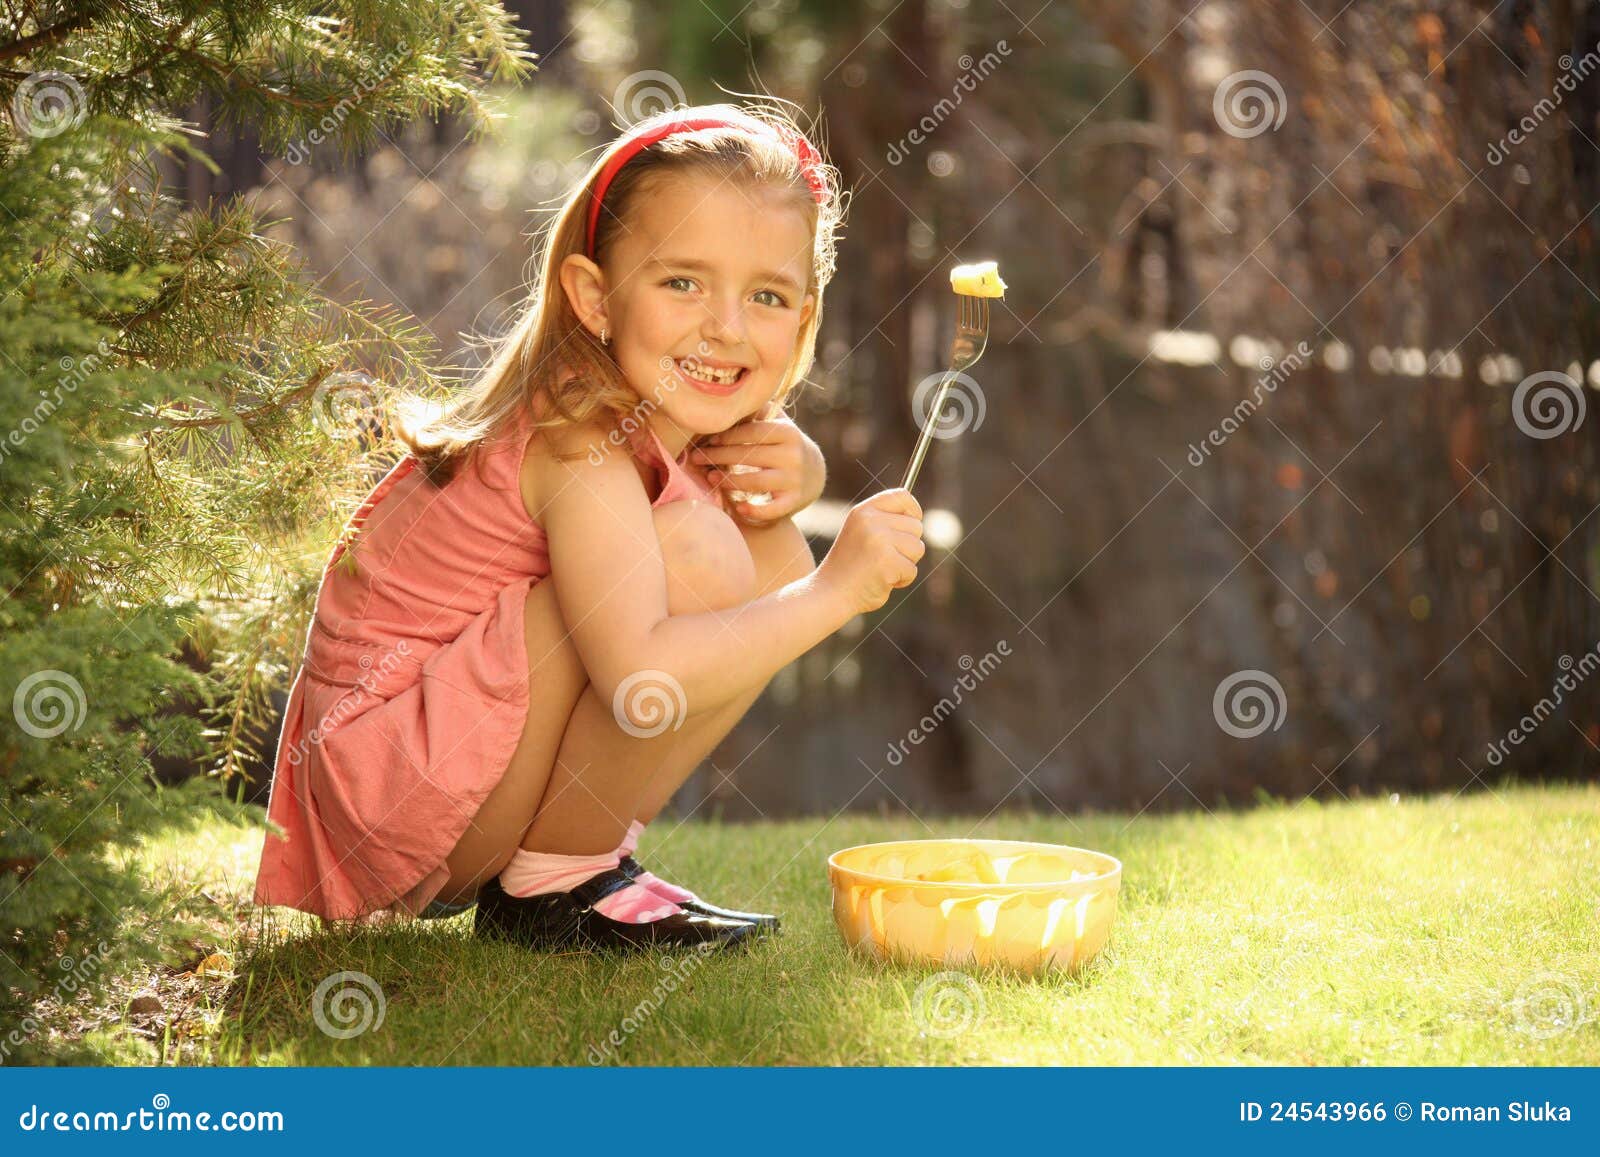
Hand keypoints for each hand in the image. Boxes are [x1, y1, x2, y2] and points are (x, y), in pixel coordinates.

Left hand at [690, 417, 824, 523]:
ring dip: (729, 480)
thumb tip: (728, 399)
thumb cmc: (785, 445)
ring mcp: (794, 480)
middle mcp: (793, 456)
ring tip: (710, 478)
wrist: (815, 473)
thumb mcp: (779, 424)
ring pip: (756, 482)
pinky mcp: (794, 501)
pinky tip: (738, 508)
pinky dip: (755, 511)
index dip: (726, 436)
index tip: (707, 440)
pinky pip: (772, 509)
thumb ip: (759, 412)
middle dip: (719, 456)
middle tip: (696, 458)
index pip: (752, 432)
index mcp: (788, 433)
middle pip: (749, 456)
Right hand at [817, 488, 924, 615]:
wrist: (830, 593)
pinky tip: (882, 582)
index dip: (913, 511)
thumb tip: (917, 517)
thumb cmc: (850, 567)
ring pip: (917, 548)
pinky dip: (902, 580)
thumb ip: (884, 522)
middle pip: (916, 526)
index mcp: (864, 511)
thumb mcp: (861, 533)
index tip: (911, 524)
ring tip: (882, 569)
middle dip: (908, 546)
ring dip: (906, 563)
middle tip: (886, 558)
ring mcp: (879, 540)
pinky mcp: (887, 562)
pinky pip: (912, 570)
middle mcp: (871, 521)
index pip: (902, 496)